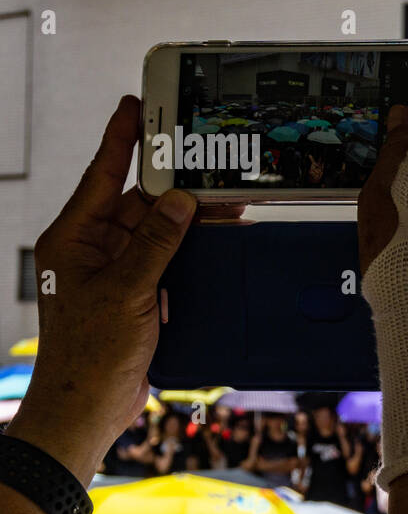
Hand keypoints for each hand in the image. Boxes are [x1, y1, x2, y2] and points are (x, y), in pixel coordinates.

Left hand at [7, 96, 195, 485]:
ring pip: (158, 232)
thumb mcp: (128, 290)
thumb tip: (179, 202)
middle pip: (138, 202)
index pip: (101, 175)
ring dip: (189, 222)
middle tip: (209, 164)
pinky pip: (166, 260)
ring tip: (226, 205)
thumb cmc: (89, 354)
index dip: (121, 139)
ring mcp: (114, 271)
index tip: (136, 105)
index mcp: (74, 238)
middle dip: (175, 187)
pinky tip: (216, 244)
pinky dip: (191, 252)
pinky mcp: (135, 294)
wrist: (88, 407)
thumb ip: (156, 242)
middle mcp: (93, 248)